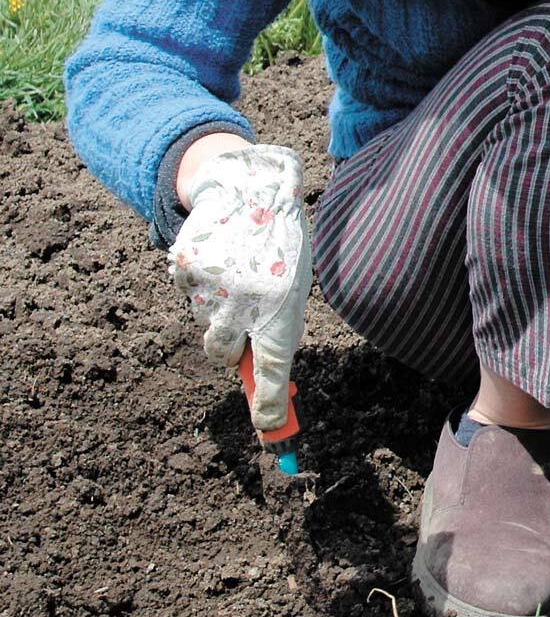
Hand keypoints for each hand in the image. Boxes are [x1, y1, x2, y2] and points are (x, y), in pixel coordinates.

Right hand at [168, 144, 310, 430]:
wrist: (252, 186)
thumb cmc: (283, 242)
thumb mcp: (298, 284)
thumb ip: (282, 328)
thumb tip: (269, 376)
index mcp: (281, 303)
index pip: (275, 366)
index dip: (272, 404)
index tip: (272, 431)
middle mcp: (243, 298)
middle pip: (224, 354)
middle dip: (232, 349)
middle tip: (244, 325)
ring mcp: (209, 284)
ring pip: (204, 325)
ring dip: (218, 312)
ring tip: (239, 274)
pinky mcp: (184, 268)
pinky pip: (187, 296)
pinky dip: (200, 287)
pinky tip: (220, 260)